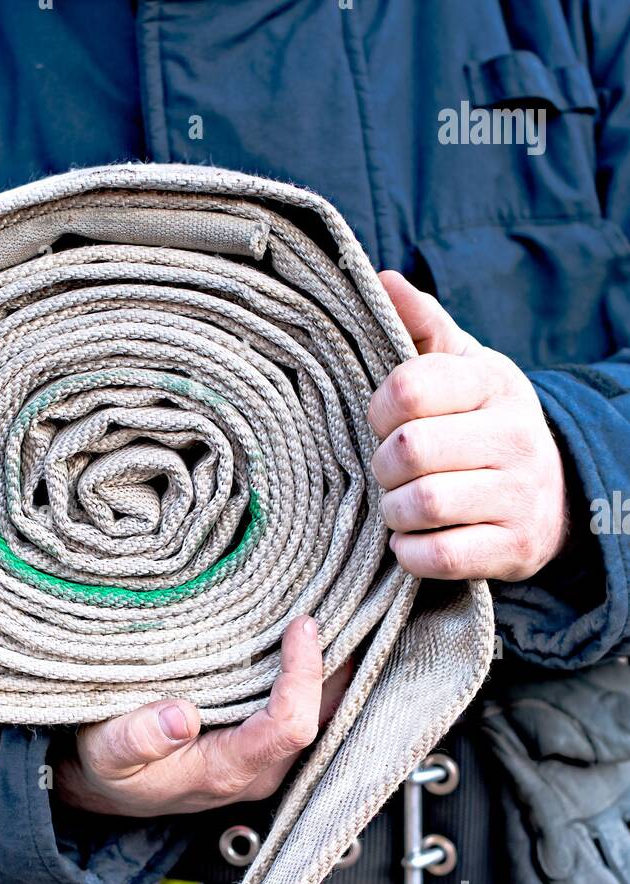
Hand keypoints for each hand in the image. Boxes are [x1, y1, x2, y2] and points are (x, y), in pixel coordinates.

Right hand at [55, 616, 349, 816]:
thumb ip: (136, 740)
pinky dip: (312, 676)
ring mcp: (266, 760)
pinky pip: (303, 709)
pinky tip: (310, 642)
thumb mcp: (105, 754)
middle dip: (329, 665)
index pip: (290, 726)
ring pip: (320, 714)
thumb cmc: (109, 770)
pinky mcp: (264, 747)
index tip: (300, 627)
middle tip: (330, 606)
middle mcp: (259, 770)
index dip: (303, 676)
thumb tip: (178, 717)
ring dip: (326, 669)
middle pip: (320, 717)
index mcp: (227, 770)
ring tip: (330, 615)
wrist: (110, 789)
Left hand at [368, 271, 569, 580]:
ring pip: (425, 506)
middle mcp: (514, 436)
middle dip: (383, 466)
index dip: (378, 409)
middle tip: (389, 470)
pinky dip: (410, 553)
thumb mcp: (463, 367)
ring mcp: (519, 496)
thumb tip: (382, 279)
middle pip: (411, 450)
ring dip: (394, 512)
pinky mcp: (514, 548)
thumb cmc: (483, 422)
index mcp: (493, 383)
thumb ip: (422, 325)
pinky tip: (412, 540)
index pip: (409, 387)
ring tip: (400, 505)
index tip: (382, 421)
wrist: (554, 492)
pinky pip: (441, 556)